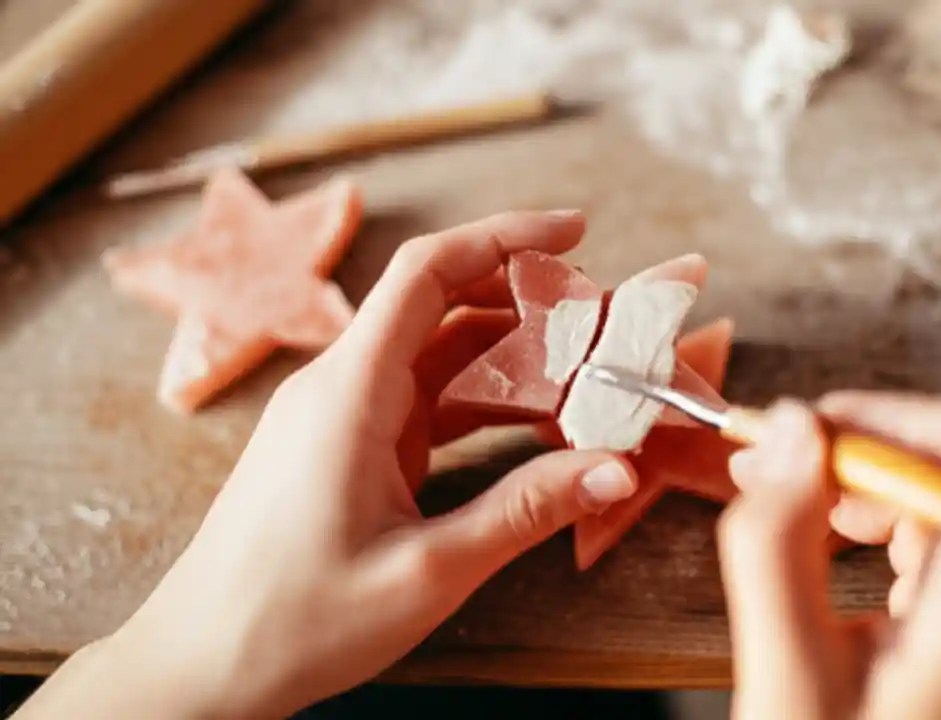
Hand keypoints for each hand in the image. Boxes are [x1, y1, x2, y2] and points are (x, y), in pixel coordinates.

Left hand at [17, 210, 638, 718]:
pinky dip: (482, 398)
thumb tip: (617, 468)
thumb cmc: (294, 622)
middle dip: (526, 300)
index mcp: (350, 394)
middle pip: (441, 306)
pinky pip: (424, 399)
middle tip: (602, 320)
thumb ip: (526, 511)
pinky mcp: (347, 446)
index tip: (574, 229)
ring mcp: (342, 416)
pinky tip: (533, 419)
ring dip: (511, 355)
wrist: (202, 668)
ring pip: (438, 354)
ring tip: (585, 370)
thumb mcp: (428, 571)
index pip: (427, 274)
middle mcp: (341, 387)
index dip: (504, 237)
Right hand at [718, 395, 940, 719]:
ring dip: (865, 478)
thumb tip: (788, 430)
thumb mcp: (785, 667)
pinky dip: (872, 516)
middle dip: (869, 443)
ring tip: (790, 502)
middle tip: (782, 463)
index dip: (904, 416)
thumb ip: (777, 543)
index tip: (817, 434)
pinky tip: (823, 540)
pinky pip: (933, 528)